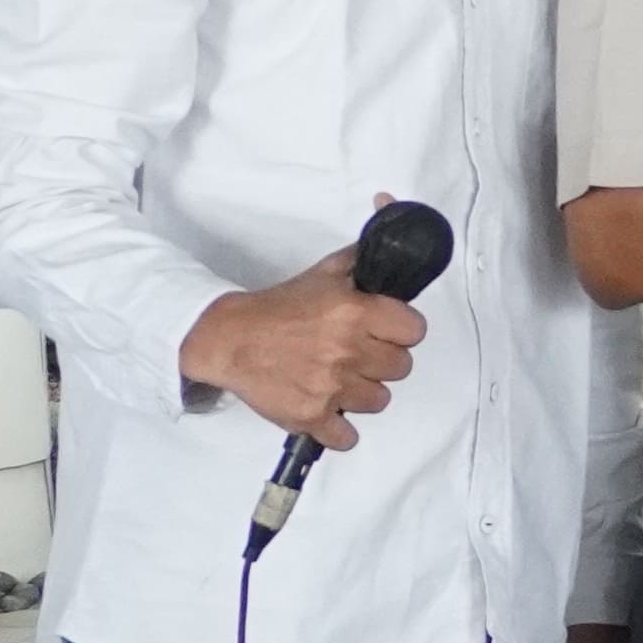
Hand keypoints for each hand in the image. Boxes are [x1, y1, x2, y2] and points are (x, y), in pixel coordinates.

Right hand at [180, 261, 425, 449]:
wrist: (227, 338)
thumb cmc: (281, 305)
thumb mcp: (327, 272)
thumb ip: (364, 253)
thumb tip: (388, 204)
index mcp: (356, 312)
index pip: (415, 330)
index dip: (400, 330)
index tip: (381, 329)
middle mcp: (347, 351)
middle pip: (400, 368)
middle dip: (380, 360)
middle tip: (354, 352)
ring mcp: (329, 387)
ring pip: (379, 401)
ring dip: (361, 392)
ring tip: (336, 376)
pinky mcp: (309, 417)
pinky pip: (347, 438)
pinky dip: (339, 429)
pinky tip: (326, 409)